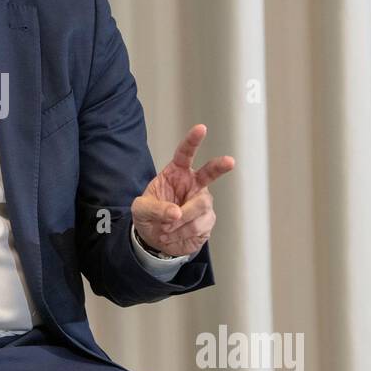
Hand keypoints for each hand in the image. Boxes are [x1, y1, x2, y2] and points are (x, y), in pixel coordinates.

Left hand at [131, 123, 233, 257]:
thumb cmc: (149, 216)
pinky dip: (182, 232)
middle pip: (209, 173)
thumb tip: (176, 213)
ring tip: (164, 229)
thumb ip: (155, 208)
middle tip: (230, 161)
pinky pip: (199, 225)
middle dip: (220, 167)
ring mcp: (202, 203)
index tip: (201, 129)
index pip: (185, 154)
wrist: (154, 240)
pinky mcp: (207, 221)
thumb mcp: (141, 210)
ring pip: (200, 206)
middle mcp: (193, 185)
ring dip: (180, 220)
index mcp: (176, 173)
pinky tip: (171, 235)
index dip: (192, 141)